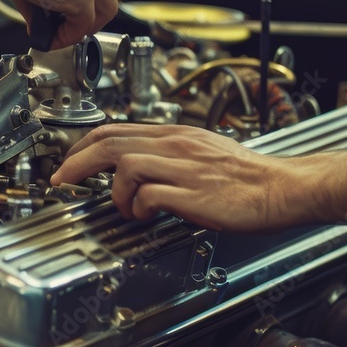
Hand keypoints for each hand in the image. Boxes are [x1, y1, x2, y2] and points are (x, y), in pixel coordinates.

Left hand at [49, 124, 311, 232]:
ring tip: (120, 207)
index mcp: (177, 135)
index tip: (69, 162)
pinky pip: (149, 196)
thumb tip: (137, 169)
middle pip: (111, 143)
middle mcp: (176, 146)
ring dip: (113, 190)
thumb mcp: (203, 153)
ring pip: (126, 165)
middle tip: (62, 180)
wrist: (283, 186)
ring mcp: (184, 169)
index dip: (84, 145)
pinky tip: (144, 216)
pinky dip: (138, 207)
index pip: (116, 130)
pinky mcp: (193, 194)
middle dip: (77, 162)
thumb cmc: (248, 176)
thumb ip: (170, 156)